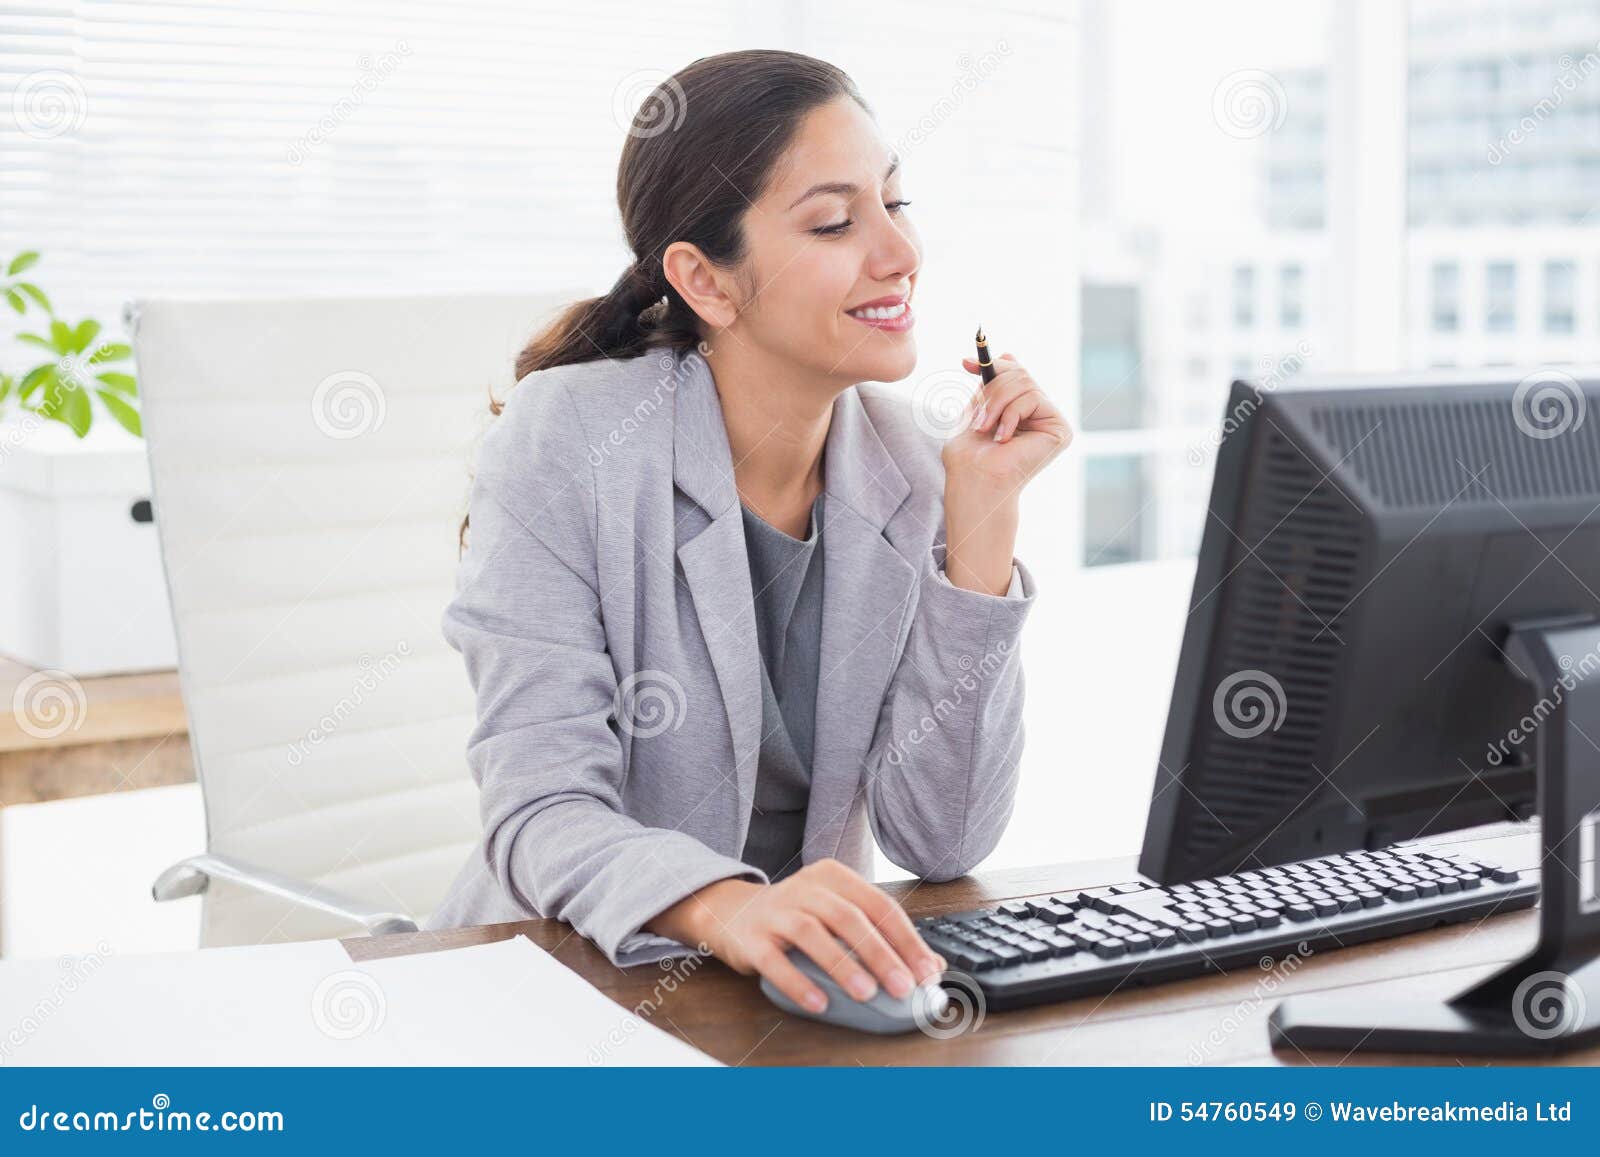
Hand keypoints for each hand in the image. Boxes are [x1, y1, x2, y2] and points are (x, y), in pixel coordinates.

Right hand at [647, 859, 944, 1013]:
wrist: (729, 910)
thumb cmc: (794, 916)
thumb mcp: (836, 913)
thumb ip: (879, 935)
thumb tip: (930, 967)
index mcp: (834, 878)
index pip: (879, 905)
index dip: (906, 939)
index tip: (926, 972)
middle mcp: (805, 888)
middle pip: (849, 918)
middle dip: (881, 954)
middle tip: (902, 987)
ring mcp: (775, 912)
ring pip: (813, 934)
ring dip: (843, 965)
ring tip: (866, 993)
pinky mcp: (750, 938)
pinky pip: (774, 960)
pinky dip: (798, 982)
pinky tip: (818, 1003)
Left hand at [943, 352, 1072, 493]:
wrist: (975, 479)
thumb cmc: (970, 454)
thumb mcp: (978, 407)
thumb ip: (993, 383)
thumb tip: (1008, 352)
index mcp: (1020, 409)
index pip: (1015, 371)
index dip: (994, 365)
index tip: (966, 364)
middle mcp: (1039, 413)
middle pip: (1019, 373)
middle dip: (992, 390)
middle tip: (978, 416)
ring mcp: (1051, 420)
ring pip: (1024, 382)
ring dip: (996, 404)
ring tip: (984, 429)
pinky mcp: (1060, 429)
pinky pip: (1032, 398)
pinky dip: (1010, 415)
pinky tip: (1003, 439)